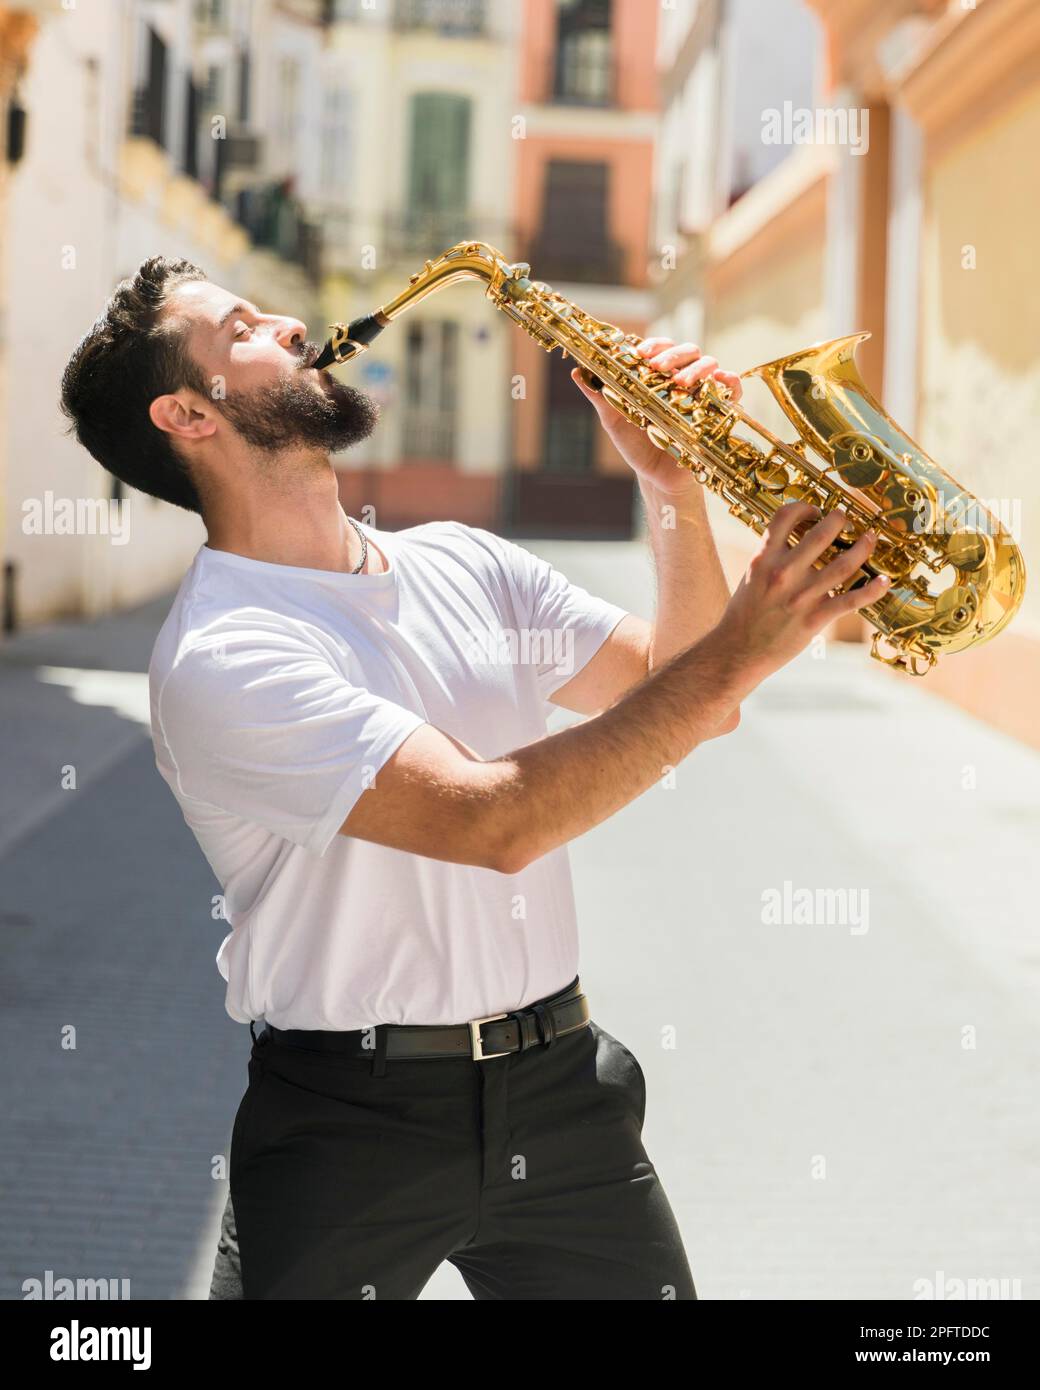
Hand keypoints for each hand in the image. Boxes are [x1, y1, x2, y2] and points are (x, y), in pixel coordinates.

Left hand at [570, 337, 742, 496]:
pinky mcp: (719, 410)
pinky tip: (721, 381)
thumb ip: (600, 397)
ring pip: (709, 363)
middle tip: (657, 366)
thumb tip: (578, 373)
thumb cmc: (637, 447)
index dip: (652, 345)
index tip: (639, 352)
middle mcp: (682, 378)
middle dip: (672, 354)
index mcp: (659, 376)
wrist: (658, 479)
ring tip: (680, 382)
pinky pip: (732, 389)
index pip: (660, 348)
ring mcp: (703, 392)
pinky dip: (730, 382)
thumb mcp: (615, 421)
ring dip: (696, 368)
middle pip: (686, 350)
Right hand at [712, 502, 891, 685]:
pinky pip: (851, 600)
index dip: (803, 507)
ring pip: (844, 564)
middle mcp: (783, 573)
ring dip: (863, 547)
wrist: (737, 651)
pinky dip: (872, 590)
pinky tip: (884, 581)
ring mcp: (801, 596)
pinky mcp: (814, 618)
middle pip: (821, 534)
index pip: (784, 517)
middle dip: (839, 520)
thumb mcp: (751, 577)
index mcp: (763, 559)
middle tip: (846, 519)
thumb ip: (770, 558)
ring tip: (870, 538)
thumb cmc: (743, 615)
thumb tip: (791, 540)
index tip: (813, 510)